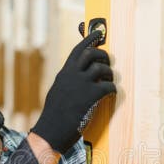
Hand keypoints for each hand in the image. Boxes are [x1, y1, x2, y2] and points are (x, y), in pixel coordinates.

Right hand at [30, 30, 115, 152]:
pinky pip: (108, 86)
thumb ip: (67, 83)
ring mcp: (81, 84)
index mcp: (64, 74)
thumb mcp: (58, 93)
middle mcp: (71, 75)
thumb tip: (76, 78)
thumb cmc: (54, 117)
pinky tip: (110, 94)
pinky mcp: (90, 96)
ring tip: (108, 82)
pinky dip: (112, 89)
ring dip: (109, 74)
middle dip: (103, 55)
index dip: (89, 39)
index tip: (98, 32)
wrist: (50, 132)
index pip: (77, 51)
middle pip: (91, 54)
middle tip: (107, 62)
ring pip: (101, 68)